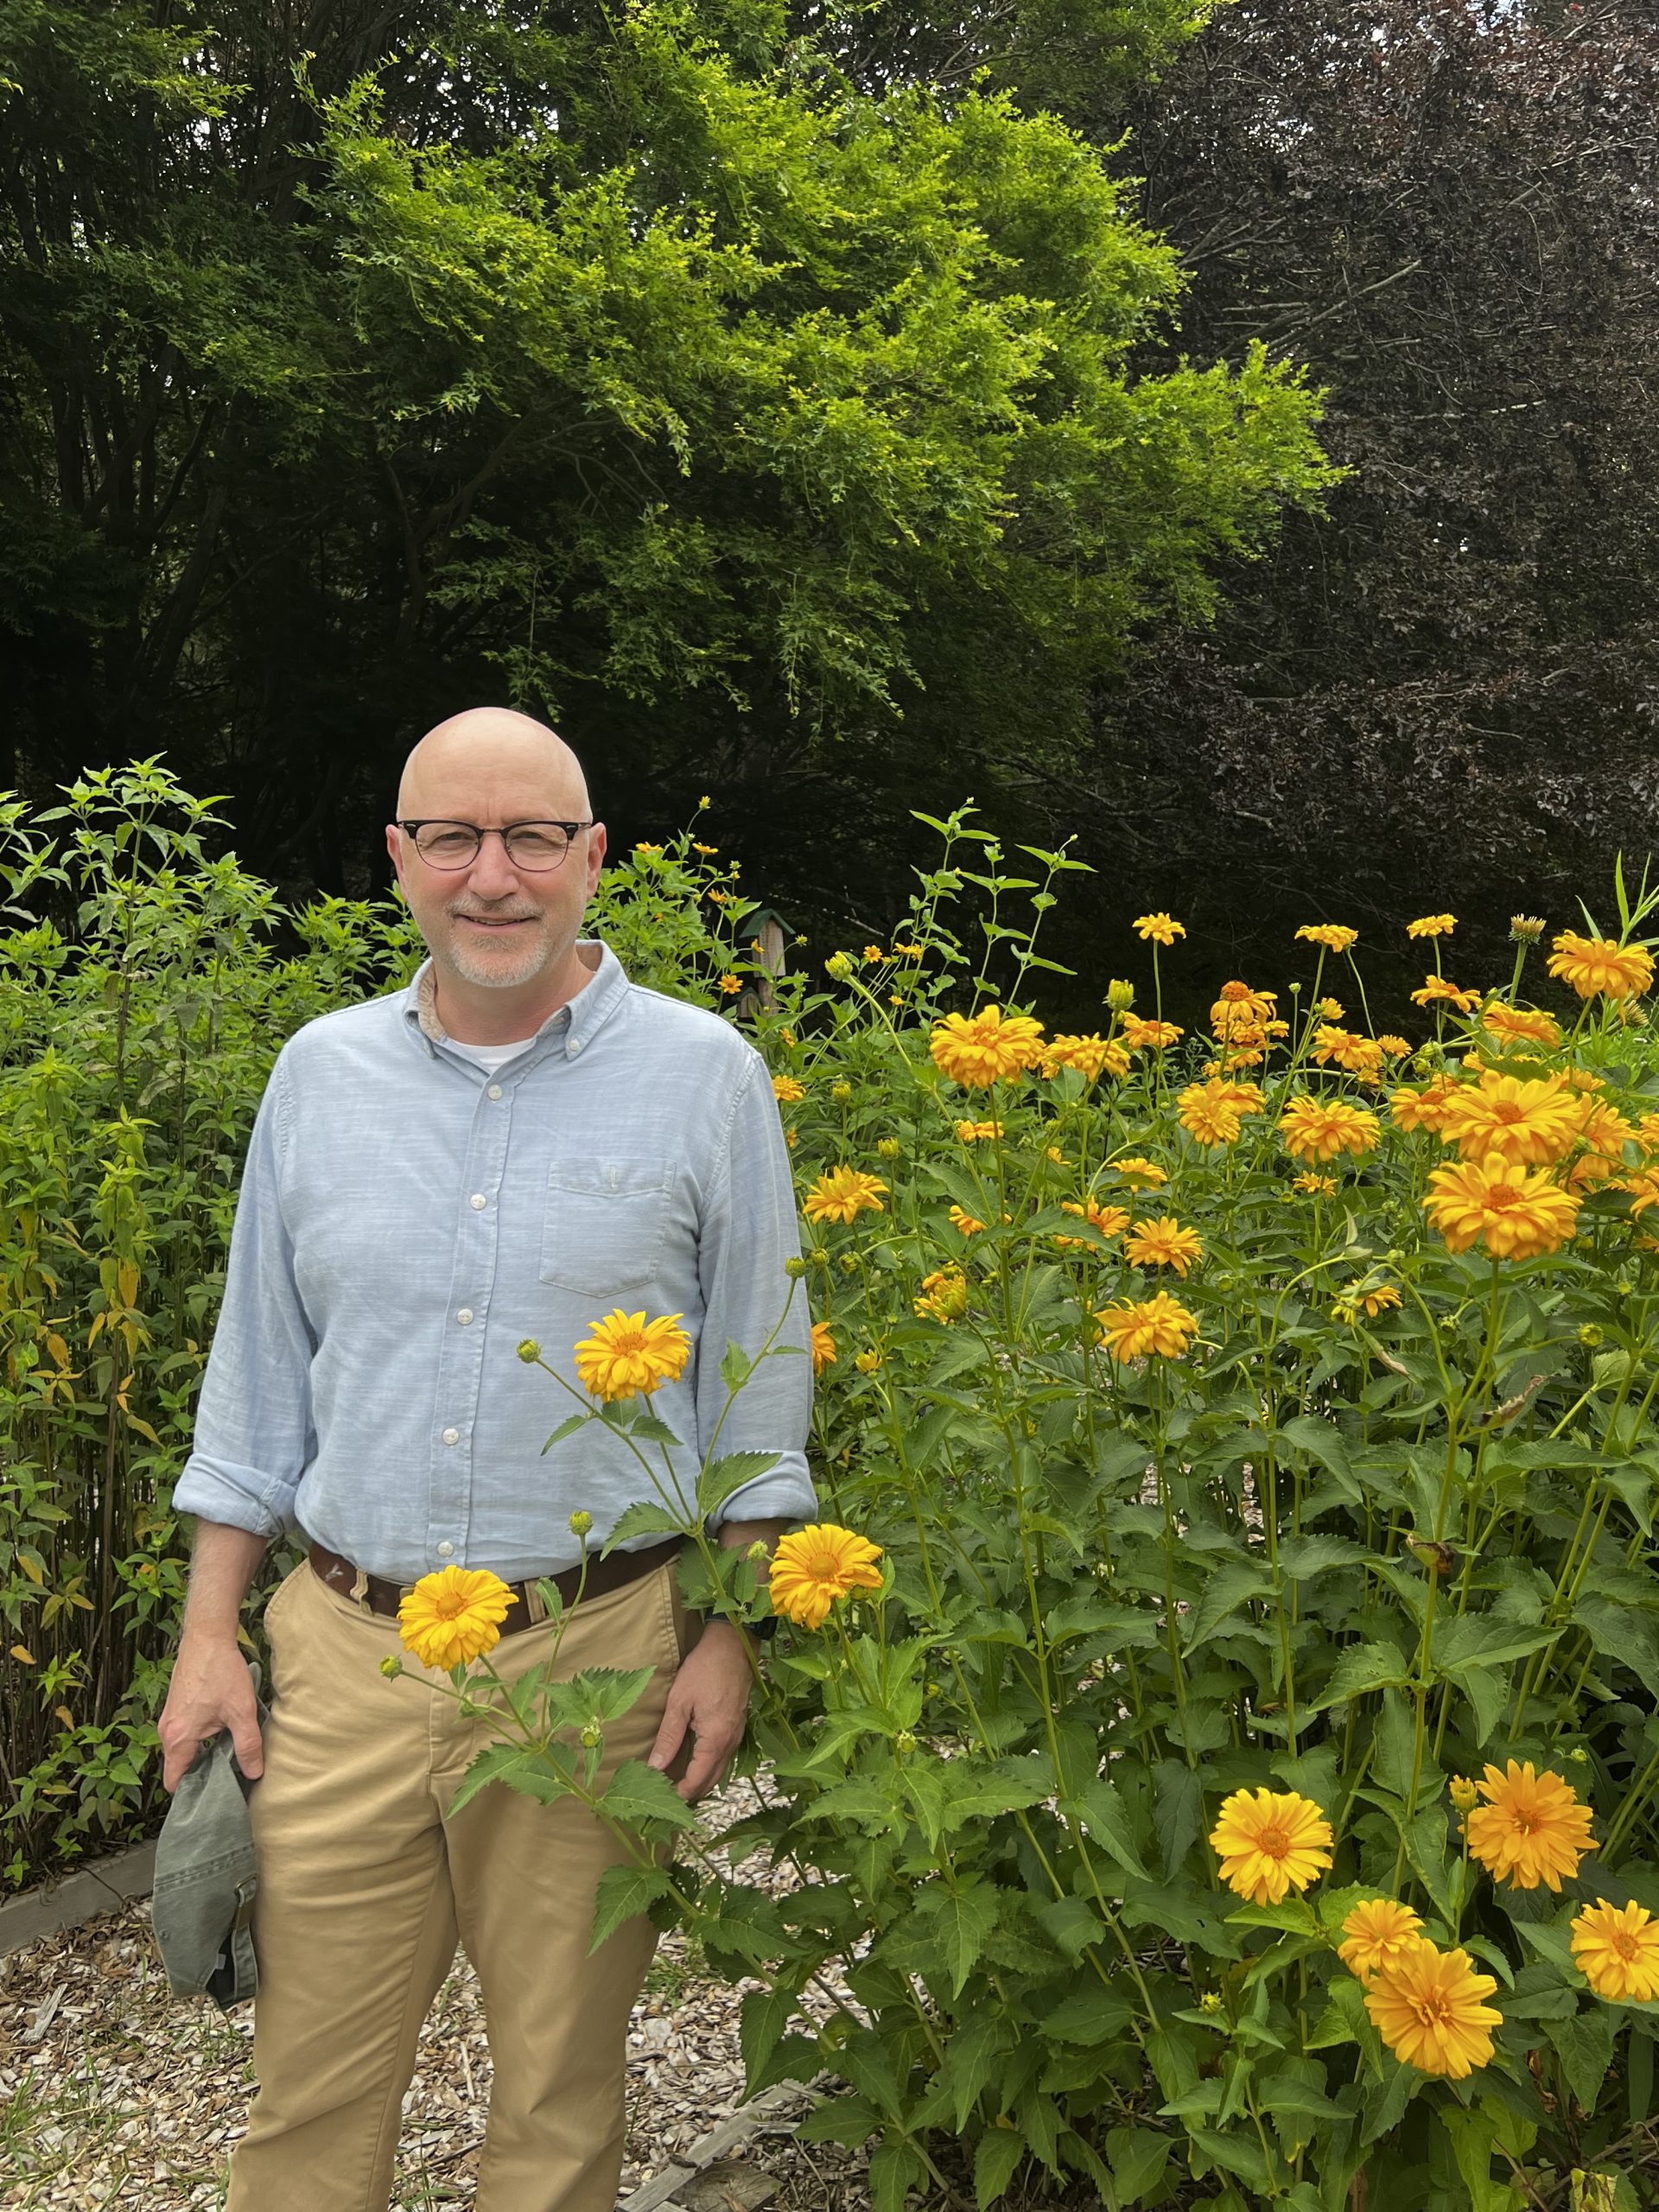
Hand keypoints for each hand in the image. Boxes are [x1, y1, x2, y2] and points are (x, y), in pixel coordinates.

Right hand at [158, 1635, 262, 1792]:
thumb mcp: (241, 1711)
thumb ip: (248, 1746)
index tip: (214, 1799)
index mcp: (178, 1739)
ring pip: (183, 1751)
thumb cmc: (222, 1672)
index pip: (175, 1783)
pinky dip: (200, 1742)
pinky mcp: (176, 1709)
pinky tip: (222, 1735)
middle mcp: (166, 1732)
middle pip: (180, 1768)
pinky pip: (184, 1736)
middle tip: (229, 1780)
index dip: (193, 1795)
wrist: (206, 1636)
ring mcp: (169, 1719)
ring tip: (229, 1758)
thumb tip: (254, 1774)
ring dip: (203, 1757)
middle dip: (202, 1777)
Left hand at [646, 1621, 754, 1802]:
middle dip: (690, 1794)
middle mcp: (730, 1743)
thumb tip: (655, 1767)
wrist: (733, 1646)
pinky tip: (693, 1765)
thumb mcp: (679, 1701)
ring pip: (719, 1771)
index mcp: (715, 1740)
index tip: (661, 1800)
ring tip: (677, 1786)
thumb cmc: (704, 1669)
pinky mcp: (737, 1727)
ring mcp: (736, 1736)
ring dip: (700, 1782)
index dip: (679, 1794)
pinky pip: (723, 1758)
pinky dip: (708, 1768)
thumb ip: (668, 1737)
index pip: (697, 1780)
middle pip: (710, 1782)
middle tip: (666, 1799)